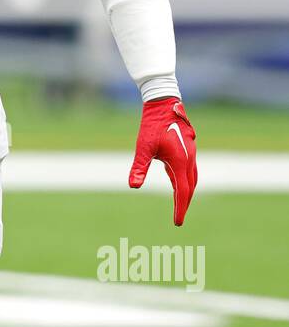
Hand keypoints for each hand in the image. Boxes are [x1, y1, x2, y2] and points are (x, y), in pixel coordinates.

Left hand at [129, 97, 197, 226]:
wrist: (163, 104)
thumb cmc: (152, 125)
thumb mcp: (143, 147)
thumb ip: (139, 167)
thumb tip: (133, 186)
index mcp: (180, 161)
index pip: (182, 191)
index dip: (179, 208)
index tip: (177, 222)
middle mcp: (189, 159)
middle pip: (190, 188)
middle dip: (185, 203)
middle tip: (179, 218)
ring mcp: (190, 154)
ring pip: (192, 179)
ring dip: (186, 193)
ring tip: (180, 205)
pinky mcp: (187, 149)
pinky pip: (188, 170)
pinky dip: (184, 181)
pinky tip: (176, 183)